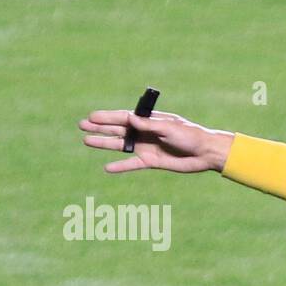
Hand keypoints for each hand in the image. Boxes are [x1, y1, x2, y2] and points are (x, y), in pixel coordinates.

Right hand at [78, 109, 232, 173]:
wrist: (205, 153)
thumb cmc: (190, 135)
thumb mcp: (169, 127)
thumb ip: (148, 125)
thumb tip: (129, 118)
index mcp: (149, 120)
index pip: (123, 117)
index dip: (107, 117)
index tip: (92, 116)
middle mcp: (144, 133)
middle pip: (117, 129)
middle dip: (100, 128)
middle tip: (81, 125)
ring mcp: (146, 147)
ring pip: (121, 145)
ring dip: (104, 144)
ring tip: (86, 141)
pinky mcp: (151, 161)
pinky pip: (132, 164)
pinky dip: (120, 166)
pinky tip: (107, 168)